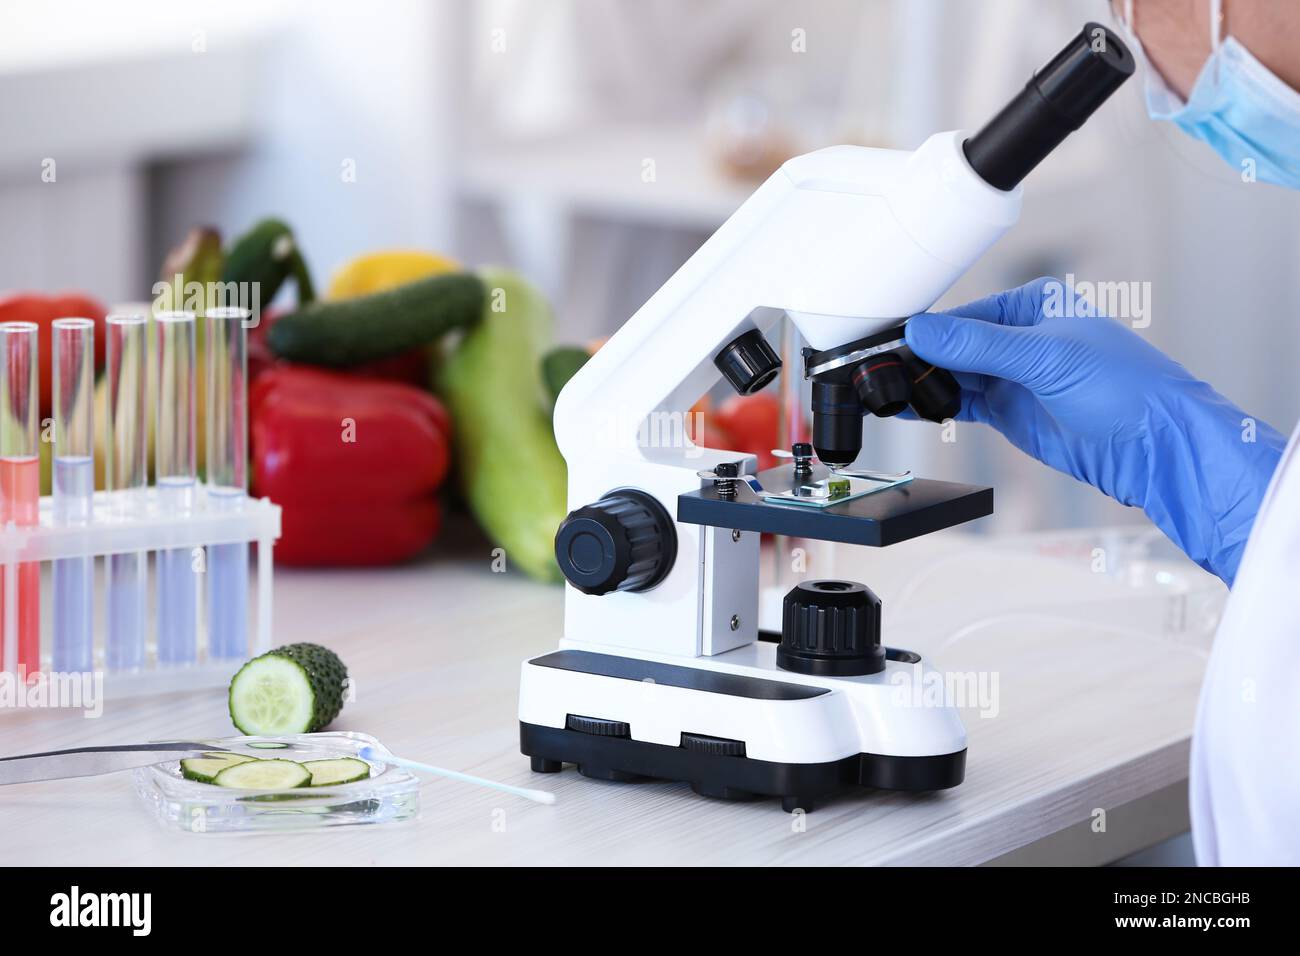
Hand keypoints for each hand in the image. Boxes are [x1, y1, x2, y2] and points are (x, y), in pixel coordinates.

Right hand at [905, 277, 1285, 584]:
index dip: (923, 332)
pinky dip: (934, 406)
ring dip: (921, 385)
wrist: (1156, 447)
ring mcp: (1013, 376)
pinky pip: (961, 404)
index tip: (886, 345)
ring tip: (881, 392)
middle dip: (917, 360)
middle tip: (876, 373)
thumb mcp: (1046, 357)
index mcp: (1032, 305)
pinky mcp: (1010, 411)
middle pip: (951, 345)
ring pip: (952, 376)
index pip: (962, 315)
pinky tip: (906, 407)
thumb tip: (921, 330)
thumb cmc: (1125, 388)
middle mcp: (1019, 337)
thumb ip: (979, 344)